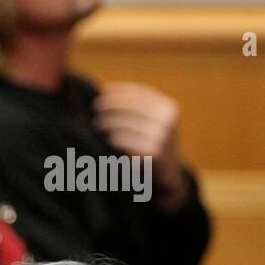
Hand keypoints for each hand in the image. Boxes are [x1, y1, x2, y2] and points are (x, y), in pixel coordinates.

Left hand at [93, 83, 187, 209]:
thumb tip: (107, 92)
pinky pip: (125, 140)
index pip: (141, 93)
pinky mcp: (153, 152)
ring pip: (126, 123)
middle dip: (111, 104)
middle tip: (95, 106)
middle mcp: (168, 120)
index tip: (103, 90)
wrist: (169, 174)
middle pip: (131, 106)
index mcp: (169, 108)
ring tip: (98, 124)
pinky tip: (108, 139)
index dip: (120, 90)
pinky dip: (114, 138)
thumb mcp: (154, 122)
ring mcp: (162, 136)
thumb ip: (138, 108)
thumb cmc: (154, 144)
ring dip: (108, 122)